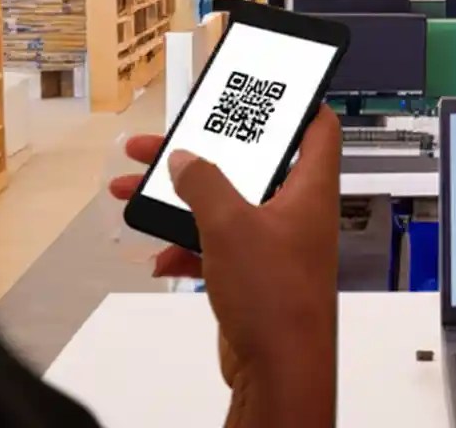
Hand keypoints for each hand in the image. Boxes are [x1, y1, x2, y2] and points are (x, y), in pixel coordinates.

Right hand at [109, 106, 340, 427]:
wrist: (279, 371)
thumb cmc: (279, 301)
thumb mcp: (231, 225)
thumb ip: (204, 184)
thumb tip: (187, 160)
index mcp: (309, 189)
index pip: (318, 127)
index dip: (300, 101)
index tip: (272, 84)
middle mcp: (297, 212)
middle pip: (252, 165)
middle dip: (206, 153)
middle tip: (167, 140)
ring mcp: (275, 244)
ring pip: (225, 206)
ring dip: (183, 200)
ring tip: (137, 192)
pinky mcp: (253, 275)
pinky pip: (216, 247)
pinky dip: (188, 246)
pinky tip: (164, 253)